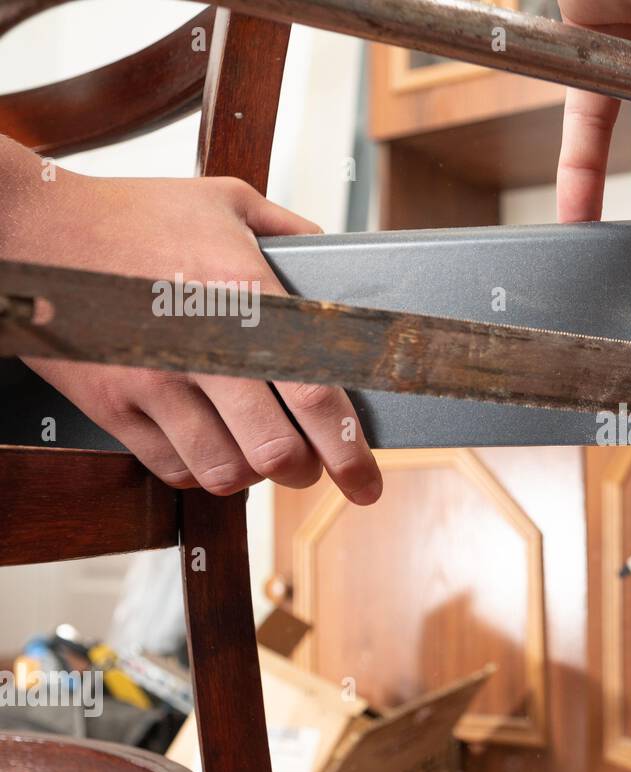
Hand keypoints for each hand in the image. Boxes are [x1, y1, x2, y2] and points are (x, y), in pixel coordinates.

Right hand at [0, 145, 382, 503]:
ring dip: (252, 474)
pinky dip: (202, 470)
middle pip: (274, 451)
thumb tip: (334, 256)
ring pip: (225, 471)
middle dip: (304, 471)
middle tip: (309, 464)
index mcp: (245, 295)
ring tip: (257, 453)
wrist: (29, 226)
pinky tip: (210, 446)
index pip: (314, 393)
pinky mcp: (113, 405)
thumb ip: (290, 231)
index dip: (349, 450)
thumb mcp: (225, 199)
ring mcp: (153, 380)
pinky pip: (174, 468)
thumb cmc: (131, 212)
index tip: (367, 483)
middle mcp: (204, 346)